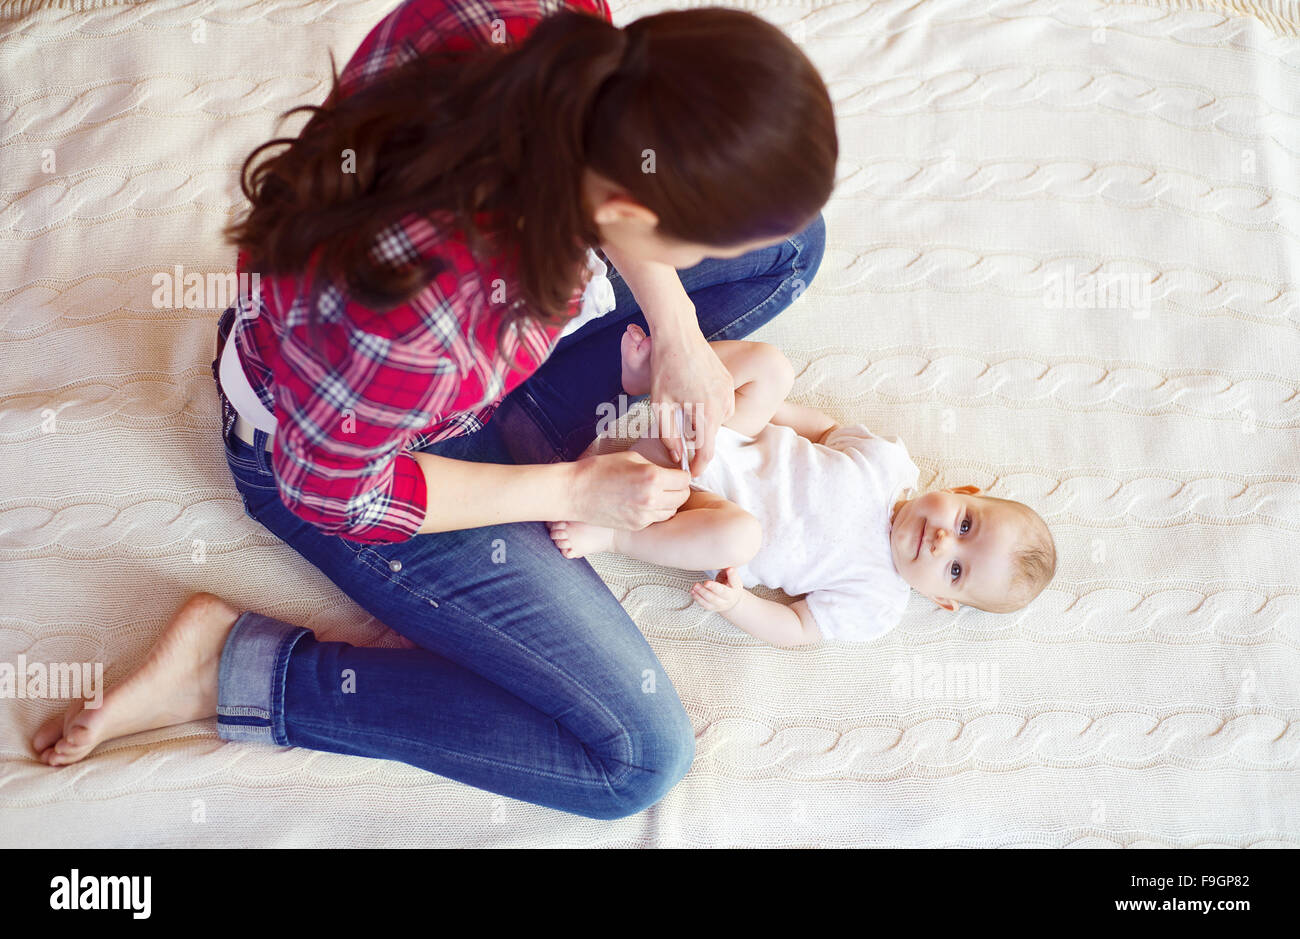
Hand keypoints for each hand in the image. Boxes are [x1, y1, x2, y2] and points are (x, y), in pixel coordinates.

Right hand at [568, 450, 690, 529]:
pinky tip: (642, 503)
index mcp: (652, 477)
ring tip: (655, 493)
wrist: (575, 492)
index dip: (681, 475)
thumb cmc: (598, 470)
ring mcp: (643, 515)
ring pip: (671, 511)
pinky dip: (654, 512)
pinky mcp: (635, 526)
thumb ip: (654, 466)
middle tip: (668, 483)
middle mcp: (651, 498)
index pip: (684, 479)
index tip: (675, 474)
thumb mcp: (631, 458)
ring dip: (668, 502)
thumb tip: (670, 472)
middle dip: (678, 489)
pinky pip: (656, 519)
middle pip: (682, 497)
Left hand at [650, 326, 733, 476]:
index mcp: (707, 413)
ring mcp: (728, 392)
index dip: (699, 466)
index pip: (707, 451)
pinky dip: (709, 408)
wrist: (678, 335)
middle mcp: (724, 404)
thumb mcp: (660, 406)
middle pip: (712, 435)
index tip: (692, 473)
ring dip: (703, 423)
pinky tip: (693, 396)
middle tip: (677, 434)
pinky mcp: (728, 382)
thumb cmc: (665, 369)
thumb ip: (669, 435)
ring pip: (718, 420)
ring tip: (683, 410)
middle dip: (696, 440)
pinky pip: (722, 405)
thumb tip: (677, 457)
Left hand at [691, 566, 743, 612]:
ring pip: (710, 601)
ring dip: (702, 593)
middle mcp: (728, 598)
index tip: (729, 569)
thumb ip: (730, 573)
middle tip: (706, 582)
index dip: (732, 575)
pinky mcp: (712, 607)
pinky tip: (693, 591)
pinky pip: (704, 604)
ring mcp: (720, 604)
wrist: (731, 601)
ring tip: (695, 586)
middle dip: (713, 588)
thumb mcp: (733, 579)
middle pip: (721, 594)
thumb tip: (727, 566)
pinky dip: (697, 598)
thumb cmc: (730, 586)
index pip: (734, 582)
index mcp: (735, 589)